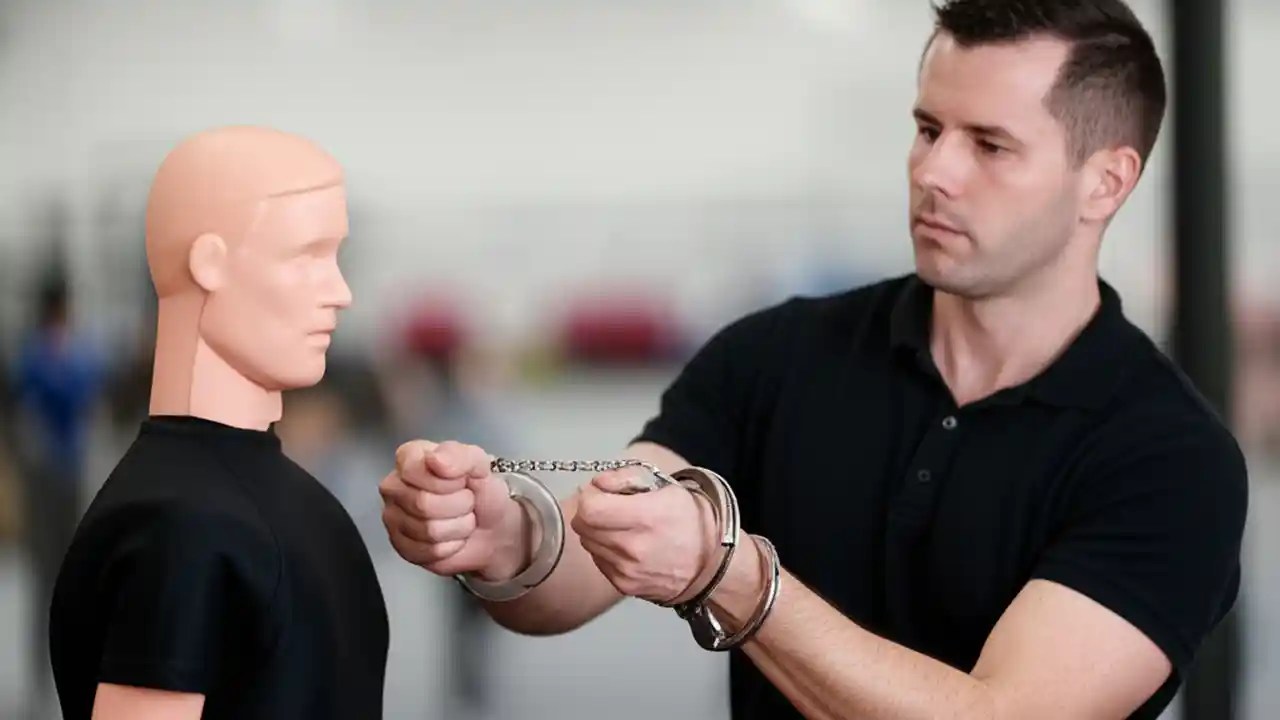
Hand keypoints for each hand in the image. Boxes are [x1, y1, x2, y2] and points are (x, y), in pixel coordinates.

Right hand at [379, 440, 528, 580]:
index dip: (447, 480)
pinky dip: (451, 546)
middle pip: (422, 503)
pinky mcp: (401, 547)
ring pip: (428, 530)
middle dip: (458, 505)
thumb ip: (459, 455)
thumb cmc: (482, 492)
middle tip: (466, 501)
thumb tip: (434, 459)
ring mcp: (393, 518)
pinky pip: (428, 551)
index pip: (414, 470)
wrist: (493, 527)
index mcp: (409, 458)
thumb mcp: (480, 464)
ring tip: (461, 517)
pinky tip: (452, 536)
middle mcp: (394, 486)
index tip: (462, 480)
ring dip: (458, 527)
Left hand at [571, 468, 718, 604]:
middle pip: (582, 526)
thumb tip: (597, 484)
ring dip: (596, 531)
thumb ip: (625, 478)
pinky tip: (625, 544)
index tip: (600, 492)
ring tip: (620, 526)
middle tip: (607, 506)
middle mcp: (633, 548)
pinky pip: (598, 560)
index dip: (590, 496)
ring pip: (587, 543)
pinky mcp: (624, 586)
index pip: (590, 508)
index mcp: (646, 517)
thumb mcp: (665, 486)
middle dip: (590, 511)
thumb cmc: (689, 519)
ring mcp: (627, 571)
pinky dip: (605, 550)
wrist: (711, 562)